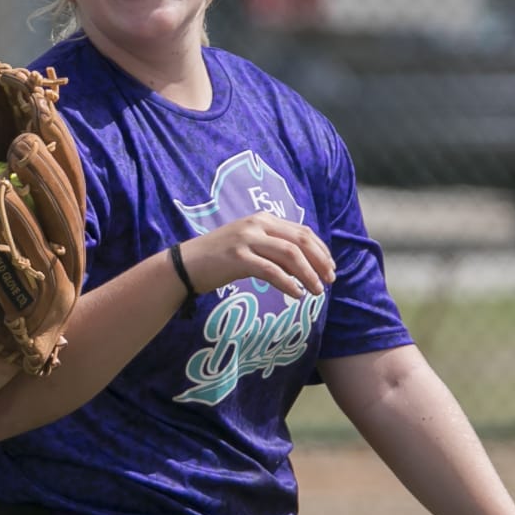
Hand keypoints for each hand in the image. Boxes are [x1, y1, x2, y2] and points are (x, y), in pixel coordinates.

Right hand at [180, 213, 335, 299]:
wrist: (185, 265)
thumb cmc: (218, 258)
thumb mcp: (249, 245)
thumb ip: (273, 247)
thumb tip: (303, 264)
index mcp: (262, 219)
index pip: (302, 231)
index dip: (321, 250)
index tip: (330, 268)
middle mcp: (257, 225)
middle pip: (300, 241)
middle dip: (320, 262)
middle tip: (330, 280)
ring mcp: (247, 240)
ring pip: (290, 255)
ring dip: (308, 274)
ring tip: (317, 291)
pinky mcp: (238, 258)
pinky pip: (272, 271)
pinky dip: (288, 284)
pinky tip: (297, 295)